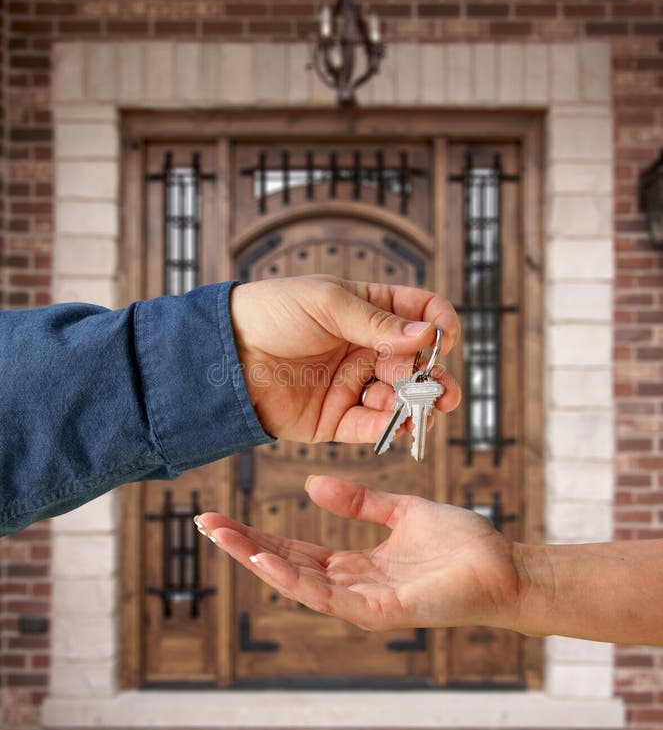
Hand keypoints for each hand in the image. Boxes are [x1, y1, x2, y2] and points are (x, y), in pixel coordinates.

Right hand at [196, 475, 519, 632]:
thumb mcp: (402, 512)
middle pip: (288, 565)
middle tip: (206, 522)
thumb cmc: (462, 545)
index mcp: (357, 564)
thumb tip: (311, 483)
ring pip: (300, 583)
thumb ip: (360, 501)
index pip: (296, 548)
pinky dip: (296, 579)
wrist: (508, 567)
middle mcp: (354, 586)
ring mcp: (365, 602)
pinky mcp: (383, 610)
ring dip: (260, 560)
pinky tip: (268, 559)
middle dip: (246, 545)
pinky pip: (330, 596)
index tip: (223, 515)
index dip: (258, 532)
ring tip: (225, 537)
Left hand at [230, 275, 460, 443]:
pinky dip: (388, 427)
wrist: (224, 353)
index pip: (419, 313)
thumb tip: (426, 335)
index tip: (444, 338)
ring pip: (400, 397)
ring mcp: (352, 384)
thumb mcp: (326, 302)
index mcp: (367, 310)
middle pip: (417, 363)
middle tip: (444, 390)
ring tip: (421, 407)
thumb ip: (376, 322)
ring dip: (416, 404)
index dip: (438, 324)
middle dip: (435, 376)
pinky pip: (371, 426)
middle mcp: (366, 349)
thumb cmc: (270, 313)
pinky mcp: (335, 418)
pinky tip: (398, 423)